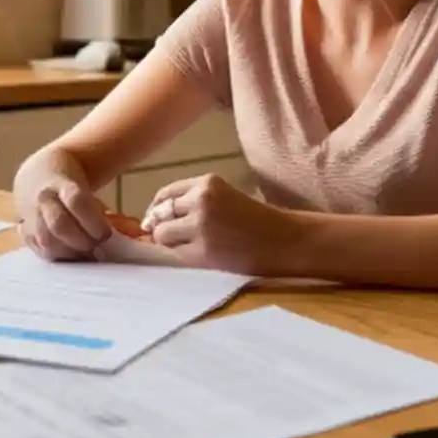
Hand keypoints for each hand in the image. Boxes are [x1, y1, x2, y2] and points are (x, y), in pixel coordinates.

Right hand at [15, 179, 111, 260]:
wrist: (38, 174)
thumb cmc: (71, 182)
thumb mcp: (88, 185)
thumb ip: (105, 208)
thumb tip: (138, 231)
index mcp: (61, 183)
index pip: (76, 201)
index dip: (93, 221)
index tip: (106, 234)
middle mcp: (43, 199)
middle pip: (59, 224)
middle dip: (81, 241)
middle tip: (96, 247)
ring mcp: (31, 216)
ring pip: (45, 241)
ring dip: (68, 253)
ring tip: (84, 255)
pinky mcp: (25, 231)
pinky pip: (37, 249)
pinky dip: (56, 256)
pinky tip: (70, 255)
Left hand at [143, 174, 302, 274]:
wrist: (284, 240)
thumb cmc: (256, 219)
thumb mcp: (224, 197)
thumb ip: (193, 201)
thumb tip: (152, 219)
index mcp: (207, 182)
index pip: (166, 194)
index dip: (158, 209)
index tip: (158, 220)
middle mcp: (200, 200)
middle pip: (160, 214)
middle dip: (163, 227)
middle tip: (177, 237)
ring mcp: (200, 226)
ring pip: (162, 235)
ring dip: (170, 242)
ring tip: (191, 246)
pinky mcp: (202, 251)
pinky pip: (175, 253)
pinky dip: (182, 255)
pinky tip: (200, 255)